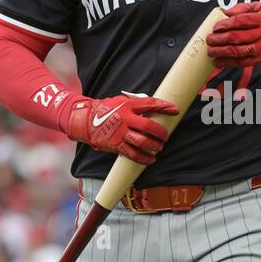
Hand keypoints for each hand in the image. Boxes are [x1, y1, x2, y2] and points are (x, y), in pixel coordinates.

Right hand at [64, 93, 179, 164]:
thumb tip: (155, 108)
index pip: (150, 104)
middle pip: (148, 126)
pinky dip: (144, 158)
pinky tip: (151, 159)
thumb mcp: (120, 101)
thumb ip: (136, 105)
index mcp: (127, 105)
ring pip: (142, 142)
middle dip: (160, 133)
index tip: (175, 110)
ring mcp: (120, 133)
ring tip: (159, 147)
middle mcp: (124, 119)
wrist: (86, 120)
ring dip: (154, 146)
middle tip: (166, 136)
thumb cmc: (106, 109)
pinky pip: (133, 154)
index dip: (164, 107)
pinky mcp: (116, 145)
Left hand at [206, 3, 260, 68]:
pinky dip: (228, 63)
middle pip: (235, 37)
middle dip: (218, 39)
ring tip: (210, 51)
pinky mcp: (260, 59)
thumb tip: (226, 12)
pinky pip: (241, 62)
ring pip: (236, 51)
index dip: (225, 24)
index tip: (215, 27)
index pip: (239, 21)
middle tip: (209, 40)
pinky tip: (218, 62)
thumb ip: (244, 7)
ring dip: (220, 52)